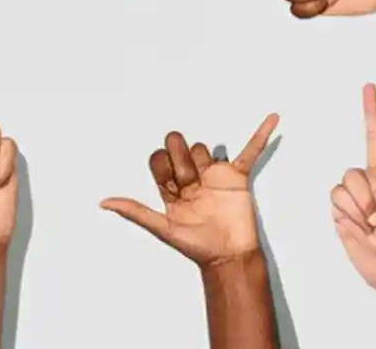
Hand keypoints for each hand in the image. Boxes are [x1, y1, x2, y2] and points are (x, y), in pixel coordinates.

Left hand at [101, 115, 277, 265]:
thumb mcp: (162, 227)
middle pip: (180, 149)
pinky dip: (261, 135)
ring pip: (202, 148)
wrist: (228, 256)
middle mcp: (192, 178)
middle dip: (180, 159)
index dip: (162, 166)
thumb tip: (103, 203)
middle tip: (187, 180)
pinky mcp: (237, 178)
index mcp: (172, 188)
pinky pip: (249, 151)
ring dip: (203, 161)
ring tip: (207, 185)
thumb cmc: (196, 245)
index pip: (159, 160)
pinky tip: (272, 118)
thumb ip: (134, 211)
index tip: (170, 186)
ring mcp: (214, 175)